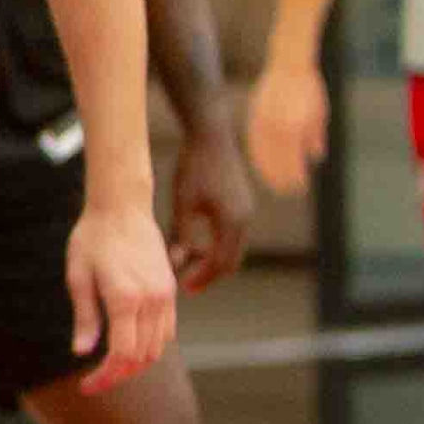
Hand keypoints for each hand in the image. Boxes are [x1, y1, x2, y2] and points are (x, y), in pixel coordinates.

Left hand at [64, 197, 178, 393]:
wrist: (122, 208)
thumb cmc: (92, 239)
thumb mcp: (78, 277)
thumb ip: (84, 317)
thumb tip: (82, 352)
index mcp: (125, 298)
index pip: (122, 355)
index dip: (105, 377)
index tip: (86, 386)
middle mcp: (151, 300)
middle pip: (143, 358)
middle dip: (118, 376)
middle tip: (94, 383)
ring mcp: (165, 295)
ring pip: (158, 348)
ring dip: (135, 365)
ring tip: (109, 369)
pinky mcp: (169, 290)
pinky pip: (166, 331)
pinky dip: (149, 346)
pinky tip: (127, 346)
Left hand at [168, 123, 256, 290]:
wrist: (211, 134)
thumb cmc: (194, 166)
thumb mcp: (182, 203)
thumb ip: (181, 235)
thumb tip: (175, 263)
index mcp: (233, 222)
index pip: (221, 264)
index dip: (202, 279)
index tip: (183, 289)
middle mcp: (246, 219)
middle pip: (231, 261)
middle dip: (209, 275)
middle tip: (187, 285)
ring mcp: (247, 211)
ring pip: (232, 248)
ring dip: (213, 260)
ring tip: (188, 266)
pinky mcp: (243, 203)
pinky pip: (233, 234)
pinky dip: (217, 245)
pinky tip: (196, 245)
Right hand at [245, 61, 327, 195]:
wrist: (289, 63)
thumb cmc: (309, 88)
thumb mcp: (319, 113)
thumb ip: (315, 136)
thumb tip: (316, 157)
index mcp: (296, 128)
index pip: (293, 161)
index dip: (296, 177)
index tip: (299, 187)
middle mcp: (277, 127)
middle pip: (276, 162)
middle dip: (281, 178)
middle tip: (286, 190)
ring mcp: (264, 122)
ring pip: (262, 154)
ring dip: (266, 171)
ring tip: (272, 182)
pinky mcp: (254, 116)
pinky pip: (253, 142)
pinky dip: (257, 155)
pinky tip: (260, 163)